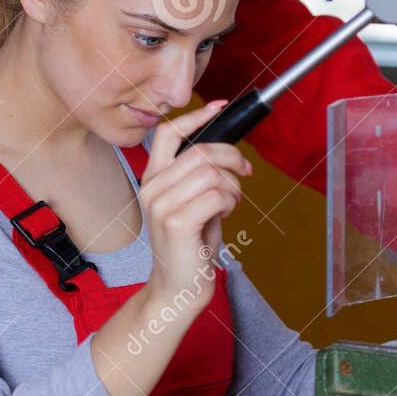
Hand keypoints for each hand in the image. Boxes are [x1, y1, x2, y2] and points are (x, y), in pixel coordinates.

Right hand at [139, 100, 251, 312]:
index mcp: (152, 178)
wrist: (177, 289)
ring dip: (233, 186)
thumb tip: (227, 153)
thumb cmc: (189, 247)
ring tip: (232, 202)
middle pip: (201, 150)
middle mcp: (152, 188)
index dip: (197, 116)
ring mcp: (161, 205)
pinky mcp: (176, 222)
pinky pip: (216, 195)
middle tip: (244, 174)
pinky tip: (227, 214)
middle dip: (232, 158)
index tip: (220, 106)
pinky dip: (230, 202)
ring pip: (212, 172)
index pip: (169, 133)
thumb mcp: (192, 203)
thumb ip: (200, 177)